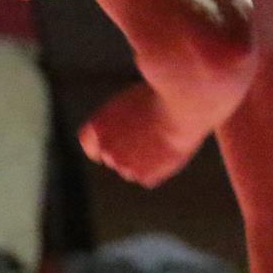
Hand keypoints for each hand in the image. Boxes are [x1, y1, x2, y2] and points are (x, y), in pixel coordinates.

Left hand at [78, 82, 202, 186]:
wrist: (183, 104)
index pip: (89, 143)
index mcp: (98, 125)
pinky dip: (161, 168)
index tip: (116, 144)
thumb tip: (128, 132)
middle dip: (128, 152)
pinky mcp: (144, 176)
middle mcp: (106, 148)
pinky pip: (151, 176)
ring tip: (165, 140)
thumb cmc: (163, 95)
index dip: (103, 144)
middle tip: (151, 138)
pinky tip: (171, 150)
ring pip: (133, 168)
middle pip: (113, 157)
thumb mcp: (131, 102)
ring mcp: (124, 165)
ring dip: (145, 161)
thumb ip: (121, 121)